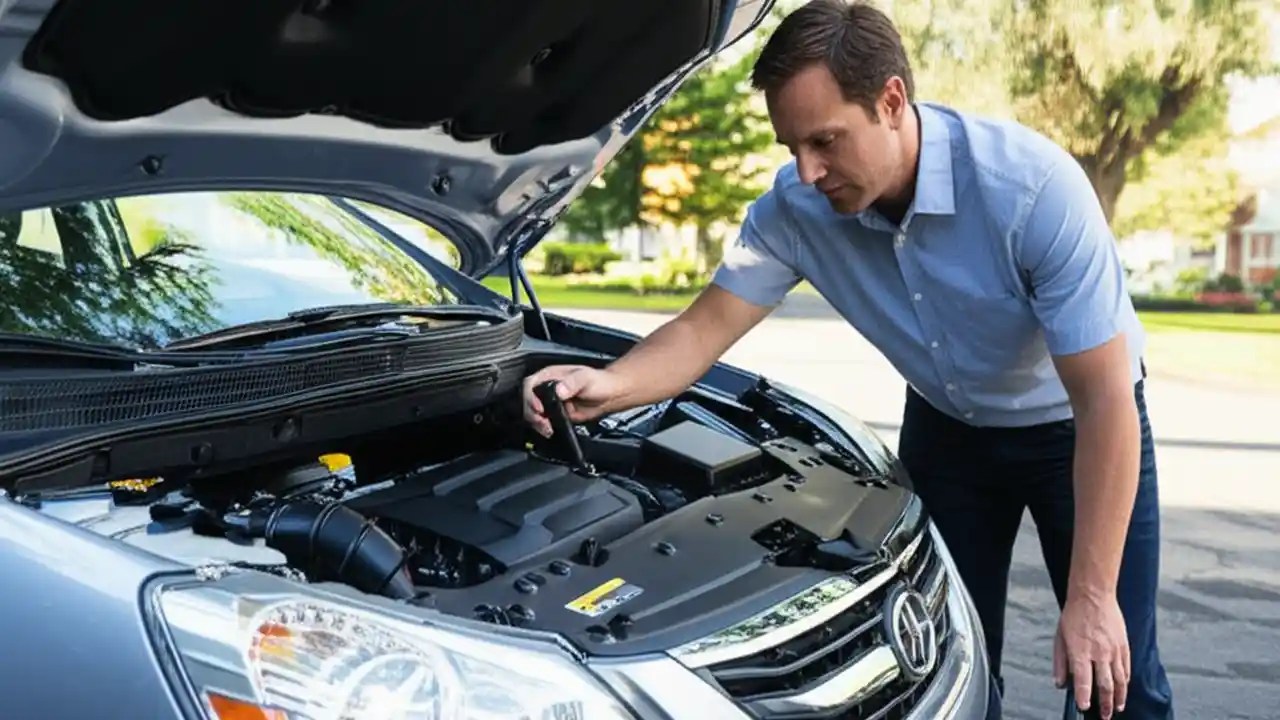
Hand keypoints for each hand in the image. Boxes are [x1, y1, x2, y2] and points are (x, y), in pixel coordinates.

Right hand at [522, 364, 623, 436]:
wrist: (609, 395)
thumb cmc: (598, 381)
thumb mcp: (585, 378)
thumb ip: (572, 383)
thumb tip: (559, 391)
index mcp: (550, 375)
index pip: (530, 384)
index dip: (530, 396)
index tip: (539, 407)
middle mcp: (547, 388)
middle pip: (528, 400)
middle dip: (531, 412)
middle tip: (541, 420)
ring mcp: (550, 402)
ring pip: (532, 412)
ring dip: (536, 422)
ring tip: (546, 428)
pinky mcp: (555, 414)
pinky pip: (543, 421)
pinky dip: (542, 427)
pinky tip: (549, 430)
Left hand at [1054, 593, 1129, 718]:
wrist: (1094, 595)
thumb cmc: (1074, 615)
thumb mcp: (1059, 638)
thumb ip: (1060, 663)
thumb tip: (1060, 683)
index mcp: (1080, 651)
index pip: (1083, 680)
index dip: (1084, 696)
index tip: (1084, 707)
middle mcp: (1099, 652)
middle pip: (1105, 685)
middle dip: (1105, 704)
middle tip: (1105, 715)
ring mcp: (1113, 650)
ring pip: (1120, 680)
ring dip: (1119, 697)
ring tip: (1118, 708)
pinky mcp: (1124, 645)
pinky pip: (1126, 668)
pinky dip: (1126, 681)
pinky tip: (1124, 688)